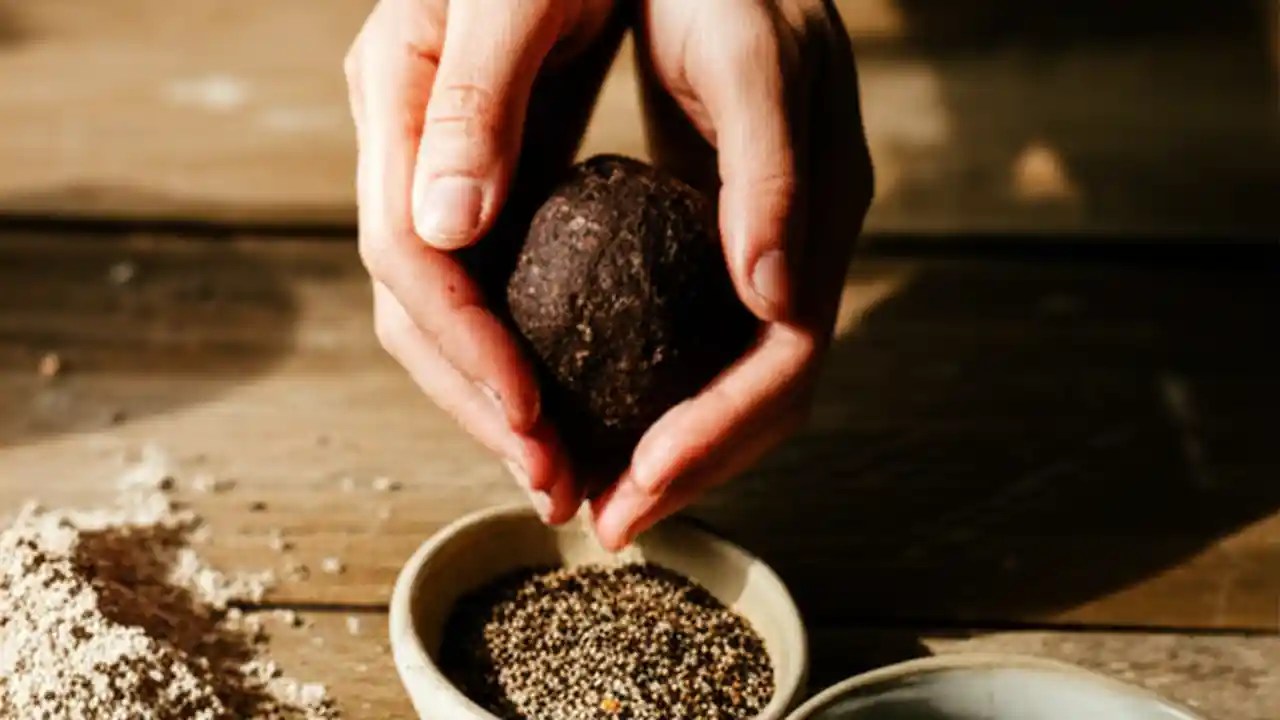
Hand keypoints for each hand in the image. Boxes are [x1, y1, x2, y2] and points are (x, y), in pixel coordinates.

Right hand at [345, 0, 619, 523]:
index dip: (465, 346)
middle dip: (478, 404)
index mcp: (399, 89)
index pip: (405, 252)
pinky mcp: (487, 181)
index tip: (533, 420)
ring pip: (443, 312)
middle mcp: (406, 141)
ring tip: (561, 468)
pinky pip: (488, 289)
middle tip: (554, 484)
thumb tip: (445, 229)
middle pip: (411, 305)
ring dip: (497, 400)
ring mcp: (439, 167)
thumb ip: (479, 97)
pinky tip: (566, 399)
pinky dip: (523, 354)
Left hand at [591, 0, 873, 548]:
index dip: (720, 434)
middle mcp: (799, 240)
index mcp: (818, 208)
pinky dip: (658, 388)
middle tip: (609, 520)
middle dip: (691, 467)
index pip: (785, 357)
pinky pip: (701, 338)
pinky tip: (600, 405)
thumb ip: (766, 171)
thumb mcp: (748, 56)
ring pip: (734, 377)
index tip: (638, 486)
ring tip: (600, 487)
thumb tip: (770, 296)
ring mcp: (765, 242)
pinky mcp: (724, 235)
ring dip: (675, 443)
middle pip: (764, 392)